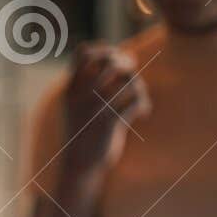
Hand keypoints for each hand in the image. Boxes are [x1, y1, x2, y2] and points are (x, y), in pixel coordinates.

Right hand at [61, 43, 150, 183]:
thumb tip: (127, 59)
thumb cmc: (84, 135)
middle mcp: (81, 95)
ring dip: (139, 89)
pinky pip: (136, 101)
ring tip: (139, 99)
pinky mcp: (108, 122)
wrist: (78, 166)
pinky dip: (144, 106)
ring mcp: (94, 107)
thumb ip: (94, 84)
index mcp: (72, 89)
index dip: (103, 50)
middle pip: (111, 61)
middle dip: (126, 63)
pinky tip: (143, 114)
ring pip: (129, 82)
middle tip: (131, 74)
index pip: (83, 53)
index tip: (113, 62)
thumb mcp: (79, 108)